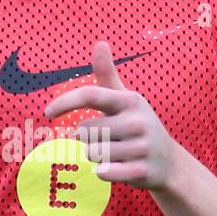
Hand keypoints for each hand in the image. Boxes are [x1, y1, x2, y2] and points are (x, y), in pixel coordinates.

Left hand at [43, 39, 178, 190]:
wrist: (169, 162)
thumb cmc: (137, 125)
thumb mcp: (125, 100)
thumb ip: (107, 75)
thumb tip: (100, 43)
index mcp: (130, 100)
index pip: (90, 95)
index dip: (65, 102)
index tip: (48, 112)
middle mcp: (137, 121)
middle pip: (84, 131)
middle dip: (88, 138)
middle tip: (108, 139)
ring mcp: (141, 147)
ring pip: (91, 153)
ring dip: (96, 156)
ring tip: (116, 154)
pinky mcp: (141, 171)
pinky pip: (103, 172)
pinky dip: (103, 172)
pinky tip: (117, 168)